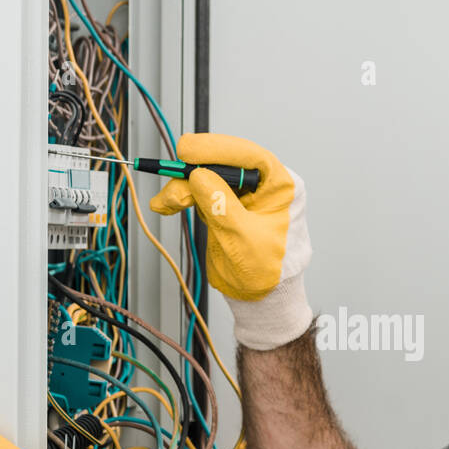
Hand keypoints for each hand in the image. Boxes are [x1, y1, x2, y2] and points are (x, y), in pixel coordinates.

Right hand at [148, 132, 312, 349]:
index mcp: (281, 186)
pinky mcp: (225, 204)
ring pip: (207, 177)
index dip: (216, 149)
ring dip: (182, 187)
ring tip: (166, 203)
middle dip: (193, 173)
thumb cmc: (269, 273)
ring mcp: (243, 194)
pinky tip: (168, 204)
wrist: (263, 299)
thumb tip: (199, 177)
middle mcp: (263, 184)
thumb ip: (221, 206)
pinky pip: (201, 192)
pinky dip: (183, 196)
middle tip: (173, 181)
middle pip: (223, 163)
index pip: (249, 155)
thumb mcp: (243, 240)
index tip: (188, 150)